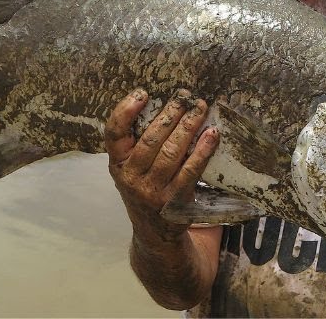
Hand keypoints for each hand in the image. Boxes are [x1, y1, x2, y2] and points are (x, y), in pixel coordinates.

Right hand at [104, 88, 218, 238]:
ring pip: (172, 152)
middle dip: (170, 114)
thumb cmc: (144, 188)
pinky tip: (212, 134)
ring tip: (200, 108)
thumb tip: (166, 105)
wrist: (155, 232)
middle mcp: (131, 178)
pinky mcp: (175, 201)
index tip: (142, 93)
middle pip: (151, 139)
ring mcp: (152, 191)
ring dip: (189, 126)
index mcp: (117, 164)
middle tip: (185, 96)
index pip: (114, 135)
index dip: (125, 111)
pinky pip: (191, 170)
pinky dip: (203, 150)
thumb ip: (137, 143)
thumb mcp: (131, 169)